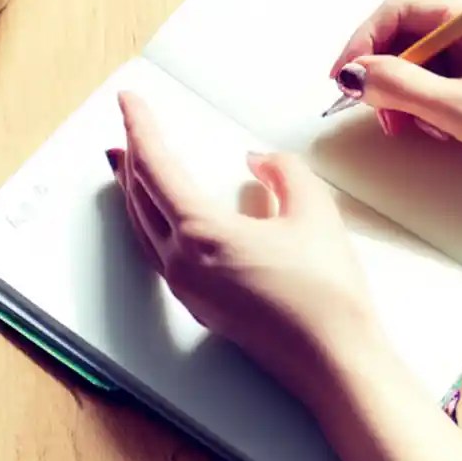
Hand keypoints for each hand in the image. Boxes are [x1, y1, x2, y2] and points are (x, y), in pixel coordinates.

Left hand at [109, 91, 385, 408]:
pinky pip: (160, 251)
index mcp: (202, 235)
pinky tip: (167, 216)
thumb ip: (282, 171)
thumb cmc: (325, 295)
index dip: (140, 127)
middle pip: (140, 198)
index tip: (130, 100)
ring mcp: (189, 289)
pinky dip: (152, 220)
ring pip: (144, 228)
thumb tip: (258, 161)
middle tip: (127, 126)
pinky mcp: (202, 305)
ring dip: (135, 191)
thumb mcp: (313, 210)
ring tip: (130, 166)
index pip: (155, 168)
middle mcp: (183, 264)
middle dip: (131, 156)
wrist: (334, 360)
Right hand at [330, 0, 461, 206]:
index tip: (345, 75)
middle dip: (384, 73)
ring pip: (419, 64)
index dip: (365, 40)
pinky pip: (438, 85)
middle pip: (407, 36)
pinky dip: (425, 107)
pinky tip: (435, 130)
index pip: (401, 8)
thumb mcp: (459, 109)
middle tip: (372, 108)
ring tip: (407, 126)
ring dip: (403, 95)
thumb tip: (354, 74)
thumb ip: (400, 87)